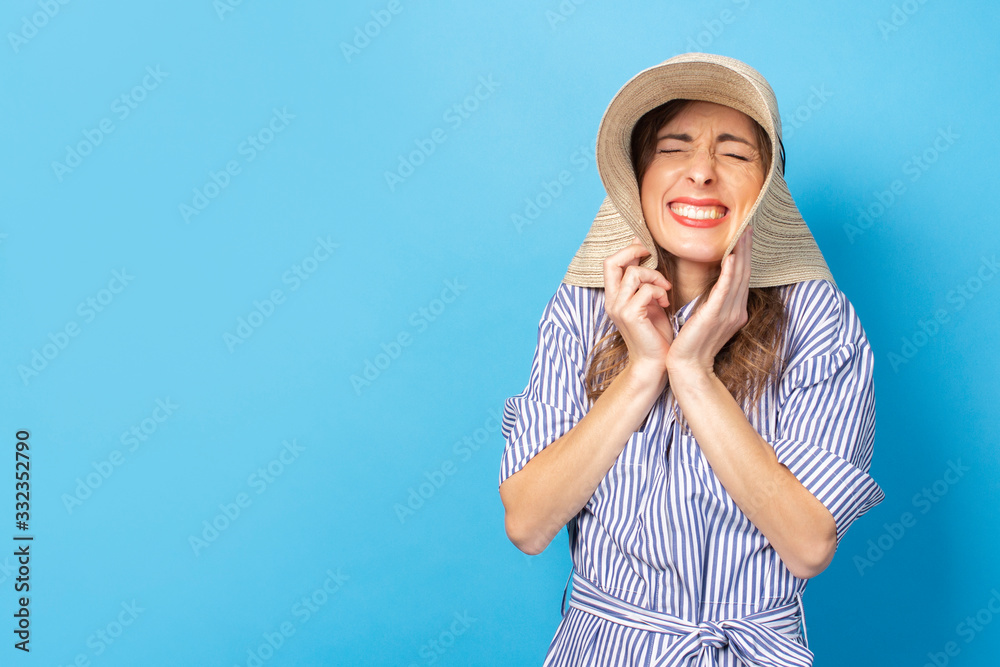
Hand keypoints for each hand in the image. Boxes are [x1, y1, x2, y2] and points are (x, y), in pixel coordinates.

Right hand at [602, 237, 673, 382]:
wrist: (654, 363)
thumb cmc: (654, 334)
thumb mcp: (649, 301)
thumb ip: (644, 281)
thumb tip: (644, 253)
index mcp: (614, 297)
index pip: (610, 263)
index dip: (628, 250)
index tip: (647, 251)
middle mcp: (611, 301)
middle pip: (611, 261)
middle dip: (634, 252)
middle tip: (651, 256)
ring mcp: (618, 308)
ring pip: (633, 273)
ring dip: (654, 276)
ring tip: (664, 290)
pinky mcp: (630, 315)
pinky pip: (646, 290)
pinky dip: (659, 292)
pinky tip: (665, 303)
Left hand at [664, 226, 752, 376]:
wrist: (688, 367)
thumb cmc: (691, 343)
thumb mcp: (705, 318)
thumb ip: (712, 302)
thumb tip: (712, 286)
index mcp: (734, 310)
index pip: (741, 277)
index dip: (744, 255)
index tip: (744, 235)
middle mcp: (736, 310)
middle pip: (744, 273)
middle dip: (745, 248)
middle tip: (748, 225)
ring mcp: (728, 313)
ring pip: (737, 277)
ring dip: (740, 253)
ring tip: (742, 234)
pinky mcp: (716, 316)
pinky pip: (725, 290)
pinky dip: (729, 273)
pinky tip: (732, 257)